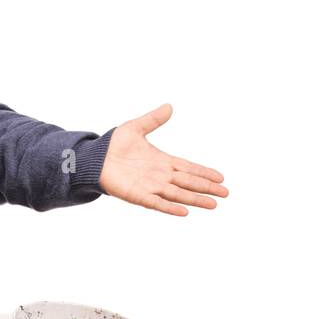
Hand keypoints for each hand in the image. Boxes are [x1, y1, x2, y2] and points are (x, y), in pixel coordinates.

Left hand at [99, 104, 227, 215]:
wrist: (93, 158)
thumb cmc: (113, 145)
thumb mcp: (135, 128)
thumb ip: (153, 119)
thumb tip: (169, 106)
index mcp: (162, 161)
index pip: (188, 167)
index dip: (204, 172)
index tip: (221, 177)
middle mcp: (159, 175)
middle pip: (188, 182)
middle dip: (207, 187)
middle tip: (226, 193)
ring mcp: (149, 186)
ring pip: (178, 194)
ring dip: (195, 199)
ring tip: (213, 204)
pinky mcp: (137, 194)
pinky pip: (156, 202)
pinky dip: (169, 207)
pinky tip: (184, 212)